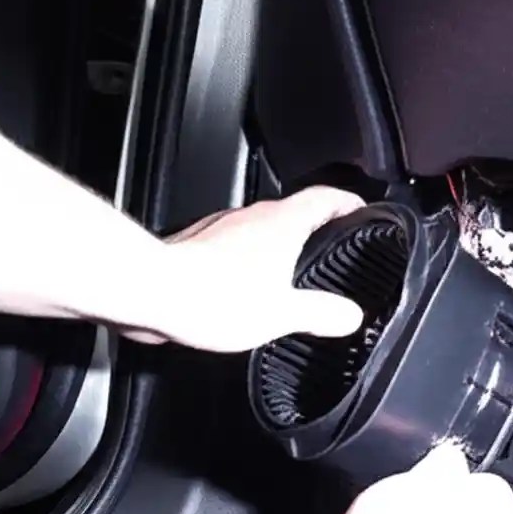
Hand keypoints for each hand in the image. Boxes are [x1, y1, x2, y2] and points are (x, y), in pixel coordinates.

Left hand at [124, 186, 366, 351]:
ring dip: (275, 247)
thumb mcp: (281, 314)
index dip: (348, 202)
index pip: (325, 197)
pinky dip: (244, 263)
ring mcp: (221, 228)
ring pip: (259, 230)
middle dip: (313, 229)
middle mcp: (250, 218)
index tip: (360, 209)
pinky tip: (243, 291)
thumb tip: (349, 316)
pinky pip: (231, 248)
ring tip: (287, 275)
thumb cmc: (211, 297)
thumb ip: (320, 314)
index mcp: (281, 224)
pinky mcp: (196, 245)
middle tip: (329, 247)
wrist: (152, 293)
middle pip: (292, 212)